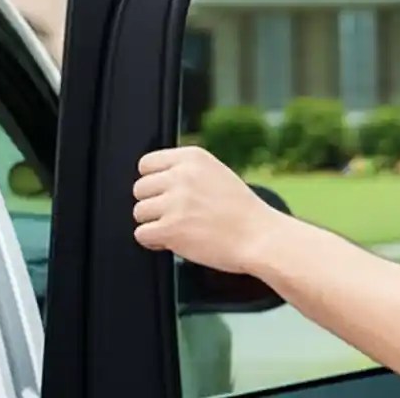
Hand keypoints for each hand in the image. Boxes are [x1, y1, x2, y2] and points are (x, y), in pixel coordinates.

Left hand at [132, 145, 281, 273]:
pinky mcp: (171, 228)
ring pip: (139, 212)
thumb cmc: (241, 211)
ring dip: (155, 223)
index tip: (166, 194)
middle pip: (140, 189)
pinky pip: (142, 234)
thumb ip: (185, 172)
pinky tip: (175, 240)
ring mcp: (176, 202)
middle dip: (154, 204)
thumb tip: (153, 180)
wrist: (260, 237)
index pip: (146, 164)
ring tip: (179, 228)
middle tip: (176, 215)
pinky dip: (155, 241)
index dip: (153, 182)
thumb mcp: (215, 174)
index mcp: (192, 157)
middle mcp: (182, 175)